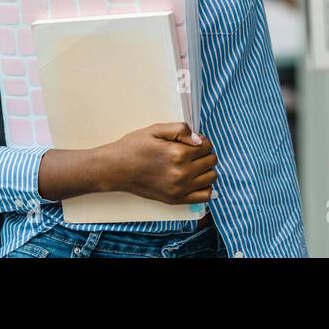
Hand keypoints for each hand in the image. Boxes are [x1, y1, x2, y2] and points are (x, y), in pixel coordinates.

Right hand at [101, 122, 216, 205]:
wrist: (117, 169)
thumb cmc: (134, 147)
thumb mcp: (156, 129)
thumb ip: (180, 129)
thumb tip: (199, 139)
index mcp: (177, 153)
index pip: (207, 146)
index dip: (202, 141)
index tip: (194, 141)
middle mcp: (181, 173)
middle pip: (211, 161)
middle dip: (206, 153)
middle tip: (193, 151)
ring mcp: (179, 188)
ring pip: (211, 177)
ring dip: (207, 169)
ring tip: (194, 164)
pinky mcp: (176, 199)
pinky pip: (204, 196)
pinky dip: (205, 187)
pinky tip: (195, 179)